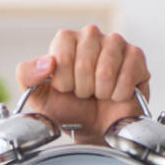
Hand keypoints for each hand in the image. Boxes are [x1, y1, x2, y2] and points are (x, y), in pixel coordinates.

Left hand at [15, 25, 150, 145]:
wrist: (94, 129)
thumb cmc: (68, 109)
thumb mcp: (38, 97)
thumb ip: (27, 76)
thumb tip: (46, 63)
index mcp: (66, 40)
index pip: (63, 51)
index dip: (64, 78)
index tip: (66, 88)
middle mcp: (91, 36)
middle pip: (84, 61)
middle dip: (82, 88)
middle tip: (84, 94)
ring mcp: (116, 44)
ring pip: (106, 69)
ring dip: (101, 91)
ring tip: (99, 94)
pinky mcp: (137, 56)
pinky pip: (128, 75)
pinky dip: (119, 93)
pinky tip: (116, 94)